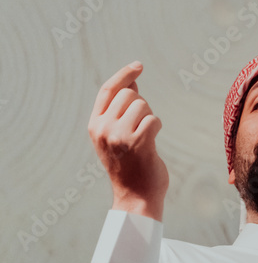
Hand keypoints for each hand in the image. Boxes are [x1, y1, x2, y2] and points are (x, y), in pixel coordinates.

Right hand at [88, 61, 168, 220]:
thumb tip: (131, 84)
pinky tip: (152, 143)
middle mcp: (103, 128)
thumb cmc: (131, 166)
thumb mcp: (117, 136)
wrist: (135, 197)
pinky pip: (154, 120)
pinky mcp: (137, 142)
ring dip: (150, 119)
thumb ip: (121, 111)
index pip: (109, 90)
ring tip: (145, 139)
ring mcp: (119, 135)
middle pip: (130, 96)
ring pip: (143, 107)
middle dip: (142, 106)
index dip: (124, 75)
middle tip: (142, 128)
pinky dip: (157, 128)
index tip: (138, 65)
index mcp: (95, 125)